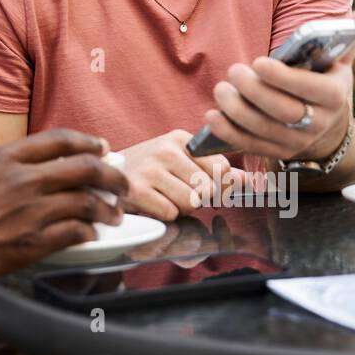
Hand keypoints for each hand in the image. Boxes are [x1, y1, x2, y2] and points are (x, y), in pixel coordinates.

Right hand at [0, 130, 128, 292]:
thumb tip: (31, 170)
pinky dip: (89, 232)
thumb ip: (3, 167)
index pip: (61, 140)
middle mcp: (23, 179)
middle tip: (122, 182)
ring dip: (108, 209)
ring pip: (87, 202)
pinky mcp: (32, 243)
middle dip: (111, 174)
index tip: (102, 148)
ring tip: (114, 214)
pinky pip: (75, 233)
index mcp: (6, 157)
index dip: (88, 143)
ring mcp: (30, 211)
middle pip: (84, 168)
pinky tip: (92, 234)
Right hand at [119, 129, 243, 221]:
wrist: (107, 174)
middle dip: (197, 198)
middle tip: (178, 192)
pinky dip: (164, 215)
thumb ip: (216, 170)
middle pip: (208, 189)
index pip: (222, 168)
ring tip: (164, 197)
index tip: (199, 183)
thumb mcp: (182, 161)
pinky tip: (151, 203)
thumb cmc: (150, 170)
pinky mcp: (135, 190)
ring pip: (190, 203)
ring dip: (180, 208)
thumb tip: (247, 180)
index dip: (215, 184)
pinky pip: (169, 212)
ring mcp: (149, 169)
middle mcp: (165, 150)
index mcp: (180, 139)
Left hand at [201, 4, 354, 162]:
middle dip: (255, 92)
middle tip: (234, 71)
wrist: (325, 125)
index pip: (311, 90)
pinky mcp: (275, 152)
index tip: (259, 61)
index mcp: (334, 96)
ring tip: (221, 89)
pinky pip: (250, 145)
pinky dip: (229, 132)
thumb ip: (352, 32)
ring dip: (238, 111)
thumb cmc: (325, 80)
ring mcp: (295, 141)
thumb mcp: (340, 58)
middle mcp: (317, 123)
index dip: (284, 78)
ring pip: (264, 130)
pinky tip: (213, 116)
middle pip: (284, 112)